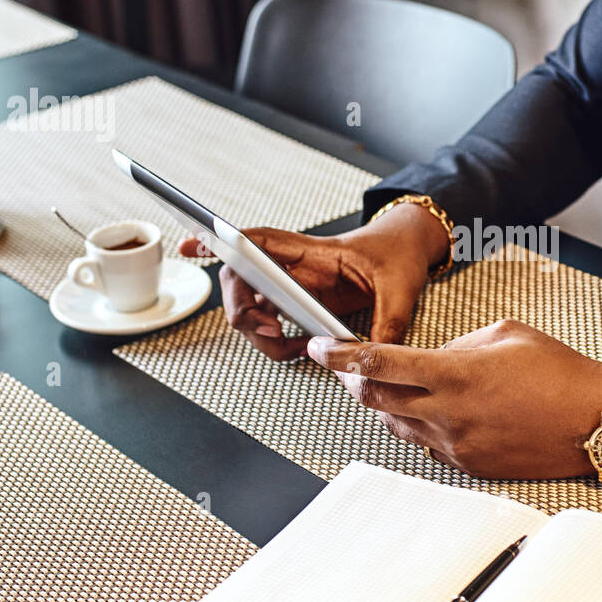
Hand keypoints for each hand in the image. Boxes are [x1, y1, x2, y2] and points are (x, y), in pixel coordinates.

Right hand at [178, 202, 450, 359]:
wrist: (408, 249)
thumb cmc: (399, 256)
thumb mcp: (402, 288)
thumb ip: (387, 324)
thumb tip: (370, 360)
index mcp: (315, 251)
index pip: (261, 241)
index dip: (224, 244)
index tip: (193, 246)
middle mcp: (296, 267)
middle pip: (242, 281)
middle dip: (241, 311)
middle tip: (271, 334)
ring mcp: (294, 286)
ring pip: (251, 307)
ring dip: (258, 333)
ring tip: (293, 348)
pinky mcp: (299, 303)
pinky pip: (269, 320)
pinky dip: (272, 340)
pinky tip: (296, 349)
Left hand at [305, 318, 601, 478]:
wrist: (594, 421)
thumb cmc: (559, 373)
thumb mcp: (505, 333)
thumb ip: (457, 343)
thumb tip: (432, 358)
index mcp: (455, 373)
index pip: (379, 363)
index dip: (340, 354)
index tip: (319, 347)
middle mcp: (448, 413)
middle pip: (374, 398)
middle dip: (352, 378)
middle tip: (344, 364)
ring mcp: (456, 444)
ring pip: (396, 424)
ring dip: (384, 403)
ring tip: (387, 384)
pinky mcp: (469, 465)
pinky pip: (426, 444)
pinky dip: (417, 424)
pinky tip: (430, 410)